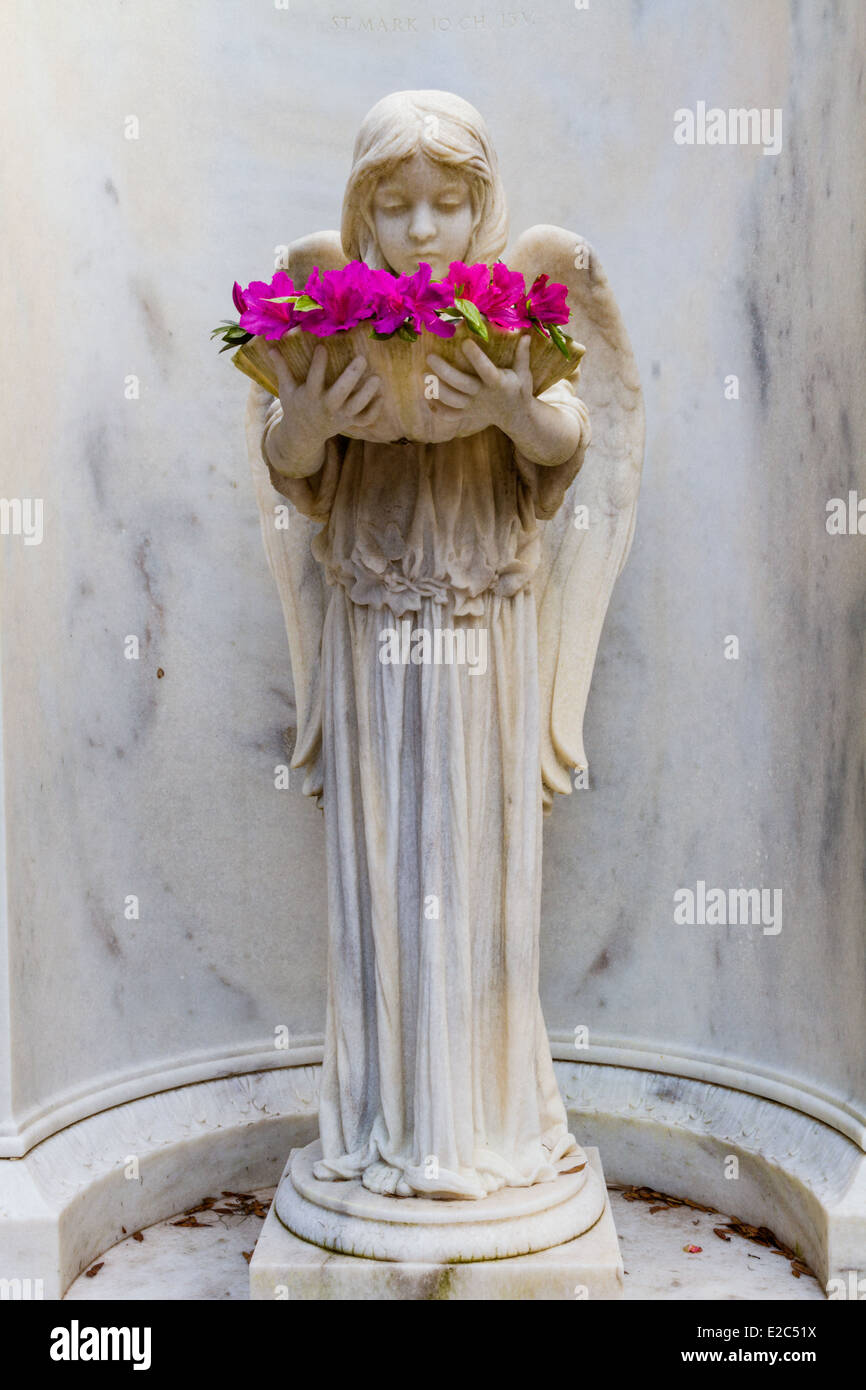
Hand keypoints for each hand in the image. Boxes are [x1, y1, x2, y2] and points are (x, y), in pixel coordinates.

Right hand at [267, 344, 385, 464]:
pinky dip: (375, 410)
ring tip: (377, 377)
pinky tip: (381, 395)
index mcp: (310, 397)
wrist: (304, 434)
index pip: (314, 379)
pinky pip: (365, 419)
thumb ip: (281, 368)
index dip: (318, 363)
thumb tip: (270, 347)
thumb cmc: (296, 406)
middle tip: (361, 358)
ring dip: (368, 393)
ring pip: (357, 407)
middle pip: (340, 393)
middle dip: (351, 377)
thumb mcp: (286, 389)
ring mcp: (340, 416)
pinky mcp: (350, 423)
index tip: (322, 346)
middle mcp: (327, 407)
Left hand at [424, 334, 533, 439]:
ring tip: (424, 376)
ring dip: (436, 389)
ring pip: (451, 401)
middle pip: (461, 385)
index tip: (465, 342)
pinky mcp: (467, 414)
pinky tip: (427, 395)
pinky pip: (449, 415)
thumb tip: (525, 334)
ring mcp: (473, 406)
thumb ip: (522, 354)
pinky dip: (437, 409)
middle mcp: (483, 394)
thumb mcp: (524, 373)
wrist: (515, 416)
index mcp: (498, 383)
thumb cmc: (519, 389)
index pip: (485, 369)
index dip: (476, 357)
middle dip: (444, 371)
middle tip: (430, 357)